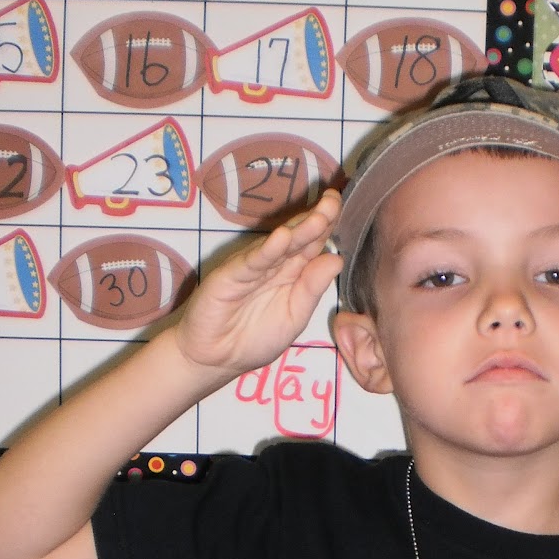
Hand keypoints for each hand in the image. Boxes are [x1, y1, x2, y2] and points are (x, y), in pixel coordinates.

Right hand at [173, 186, 343, 378]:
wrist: (216, 359)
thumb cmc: (255, 339)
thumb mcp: (294, 316)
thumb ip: (312, 289)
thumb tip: (337, 259)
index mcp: (292, 273)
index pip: (313, 246)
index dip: (327, 227)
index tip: (342, 207)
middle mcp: (274, 265)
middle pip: (299, 238)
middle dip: (317, 219)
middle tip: (334, 199)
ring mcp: (252, 268)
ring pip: (280, 246)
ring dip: (299, 230)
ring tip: (319, 215)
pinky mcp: (230, 276)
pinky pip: (253, 262)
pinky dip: (267, 250)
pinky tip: (282, 238)